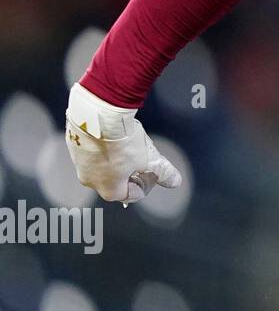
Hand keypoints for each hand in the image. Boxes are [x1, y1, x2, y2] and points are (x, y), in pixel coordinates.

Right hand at [65, 83, 182, 205]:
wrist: (98, 116)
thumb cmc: (125, 142)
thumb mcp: (151, 159)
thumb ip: (164, 173)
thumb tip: (175, 182)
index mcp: (109, 190)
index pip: (132, 194)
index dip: (146, 183)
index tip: (152, 170)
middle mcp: (90, 182)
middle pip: (116, 182)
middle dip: (130, 172)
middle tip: (141, 157)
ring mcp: (79, 165)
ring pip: (101, 167)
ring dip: (115, 160)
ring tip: (126, 144)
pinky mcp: (72, 148)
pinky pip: (90, 152)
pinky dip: (101, 148)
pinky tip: (111, 135)